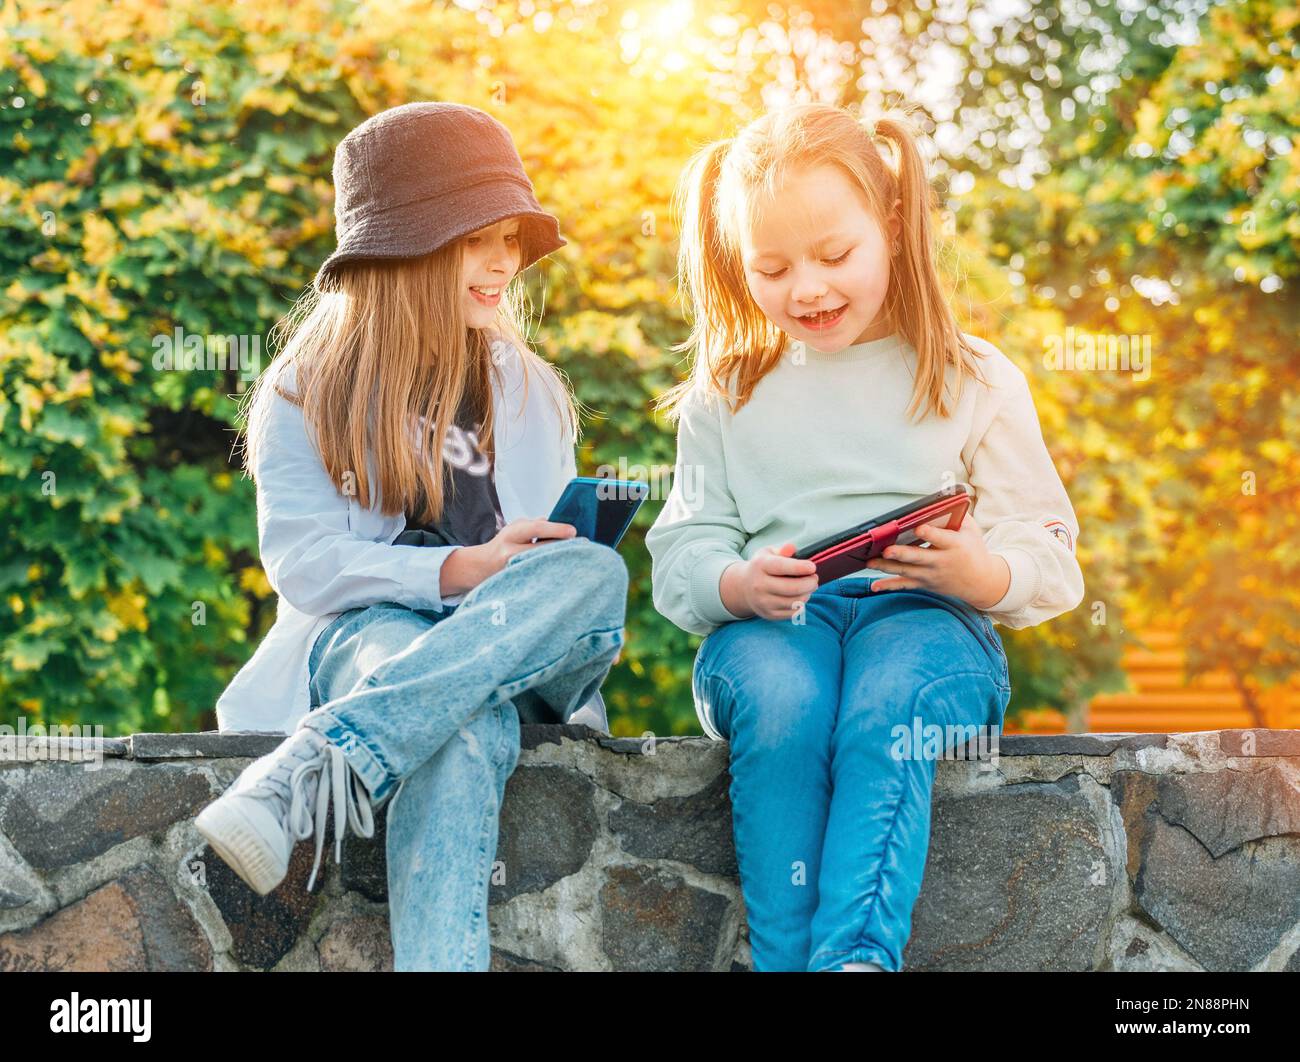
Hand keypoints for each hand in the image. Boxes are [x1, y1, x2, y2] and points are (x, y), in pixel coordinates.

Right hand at [439, 518, 576, 595]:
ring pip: (543, 566)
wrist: (482, 567)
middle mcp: (511, 553)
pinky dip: (552, 573)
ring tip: (576, 560)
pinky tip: (564, 573)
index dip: (555, 529)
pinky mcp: (518, 584)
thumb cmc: (505, 544)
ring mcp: (514, 570)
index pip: (536, 529)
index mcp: (512, 534)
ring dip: (560, 562)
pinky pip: (540, 578)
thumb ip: (536, 525)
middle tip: (582, 548)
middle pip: (542, 550)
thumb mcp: (516, 529)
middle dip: (562, 548)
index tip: (573, 531)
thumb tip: (558, 522)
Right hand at [720, 542, 818, 620]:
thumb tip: (791, 548)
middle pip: (793, 588)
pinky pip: (793, 612)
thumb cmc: (762, 568)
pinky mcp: (769, 614)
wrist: (744, 588)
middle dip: (810, 583)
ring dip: (807, 594)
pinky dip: (801, 604)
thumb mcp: (768, 554)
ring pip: (795, 602)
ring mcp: (764, 602)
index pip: (782, 567)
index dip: (800, 568)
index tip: (812, 567)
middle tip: (815, 578)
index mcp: (760, 566)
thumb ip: (782, 551)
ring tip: (809, 587)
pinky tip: (800, 596)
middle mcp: (759, 585)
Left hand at [863, 512, 1008, 608]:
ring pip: (906, 571)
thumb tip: (944, 498)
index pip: (940, 538)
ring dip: (887, 567)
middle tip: (887, 550)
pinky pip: (905, 585)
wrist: (981, 582)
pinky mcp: (924, 583)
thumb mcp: (971, 530)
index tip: (919, 528)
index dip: (930, 533)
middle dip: (901, 554)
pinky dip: (889, 586)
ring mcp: (931, 575)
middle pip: (918, 557)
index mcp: (954, 545)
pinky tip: (874, 586)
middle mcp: (941, 562)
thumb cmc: (973, 550)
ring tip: (870, 562)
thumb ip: (958, 515)